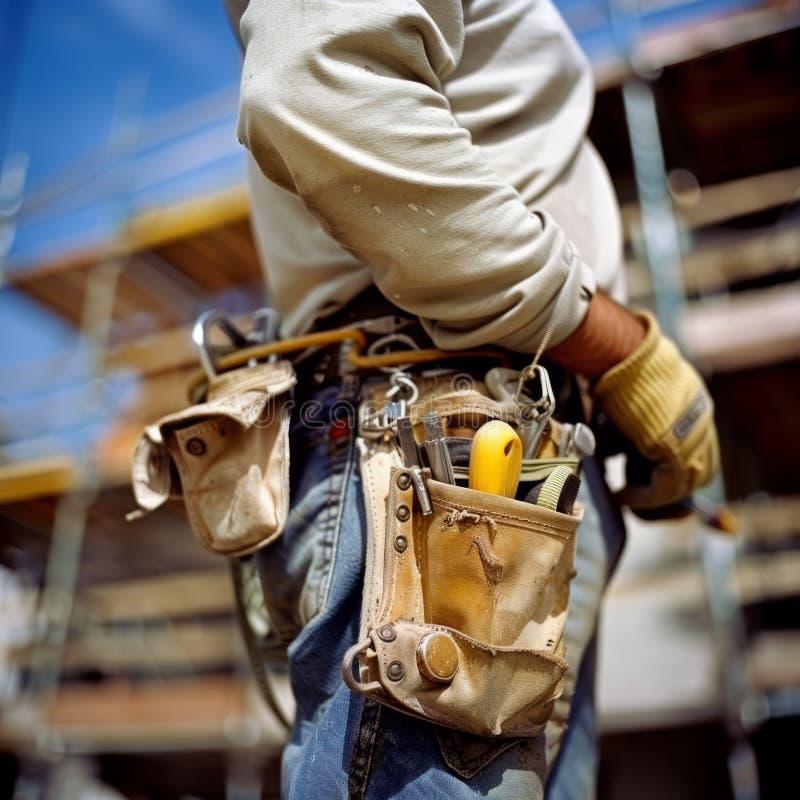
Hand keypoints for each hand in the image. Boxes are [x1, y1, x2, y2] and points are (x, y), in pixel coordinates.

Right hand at [593, 311, 718, 510]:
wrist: (619, 357)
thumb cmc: (614, 374)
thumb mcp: (628, 407)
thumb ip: (629, 434)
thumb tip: (612, 459)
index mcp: (693, 409)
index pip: (691, 454)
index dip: (666, 476)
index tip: (639, 487)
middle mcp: (701, 424)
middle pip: (695, 475)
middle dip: (663, 494)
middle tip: (633, 500)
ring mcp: (695, 439)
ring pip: (682, 486)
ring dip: (652, 497)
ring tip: (622, 496)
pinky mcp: (679, 451)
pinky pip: (665, 489)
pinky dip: (642, 497)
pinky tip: (620, 495)